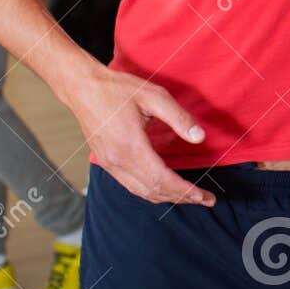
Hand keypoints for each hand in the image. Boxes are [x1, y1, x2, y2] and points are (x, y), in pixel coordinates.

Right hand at [62, 66, 213, 205]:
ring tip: (190, 197)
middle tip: (206, 199)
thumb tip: (200, 137)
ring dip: (167, 197)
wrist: (83, 88)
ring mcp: (109, 164)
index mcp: (130, 146)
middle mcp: (117, 161)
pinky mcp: (106, 162)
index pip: (162, 179)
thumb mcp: (154, 96)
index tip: (205, 197)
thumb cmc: (118, 89)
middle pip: (153, 190)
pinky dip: (151, 191)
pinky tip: (165, 188)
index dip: (186, 191)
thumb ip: (179, 117)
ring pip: (141, 191)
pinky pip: (130, 185)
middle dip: (182, 198)